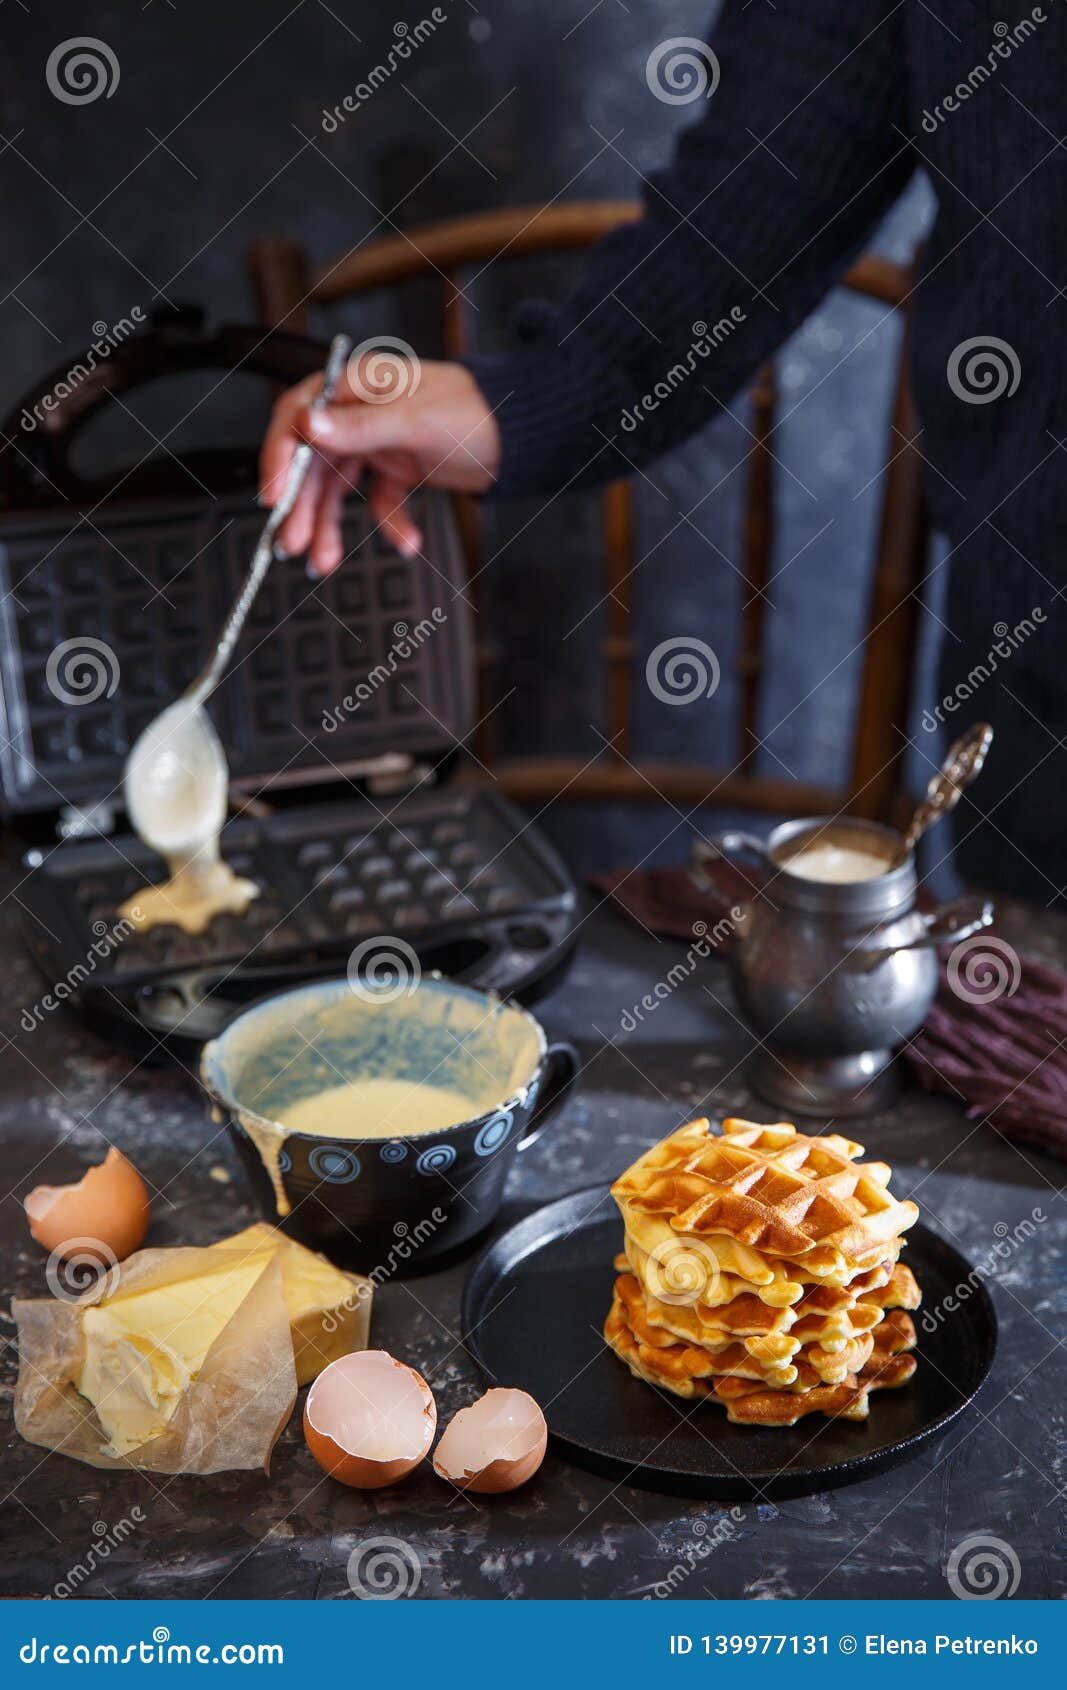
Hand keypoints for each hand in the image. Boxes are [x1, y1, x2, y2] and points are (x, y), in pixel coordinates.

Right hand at [258, 355, 499, 573]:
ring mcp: (377, 442)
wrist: (523, 435)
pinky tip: (407, 543)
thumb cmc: (475, 412)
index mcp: (357, 385)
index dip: (279, 456)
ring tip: (325, 562)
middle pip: (313, 461)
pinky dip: (389, 524)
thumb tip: (308, 428)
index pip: (298, 416)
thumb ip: (360, 427)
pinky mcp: (396, 469)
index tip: (274, 497)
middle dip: (303, 505)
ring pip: (339, 488)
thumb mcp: (415, 421)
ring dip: (331, 525)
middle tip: (294, 543)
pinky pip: (378, 502)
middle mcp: (360, 412)